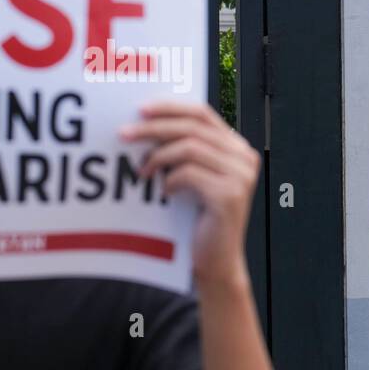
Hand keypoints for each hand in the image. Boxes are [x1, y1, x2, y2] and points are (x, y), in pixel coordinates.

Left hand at [122, 101, 259, 289]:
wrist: (216, 262)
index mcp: (237, 148)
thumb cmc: (198, 219)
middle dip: (154, 128)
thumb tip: (146, 124)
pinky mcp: (229, 195)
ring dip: (158, 156)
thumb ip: (184, 150)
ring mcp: (240, 176)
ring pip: (190, 147)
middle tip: (124, 133)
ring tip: (141, 171)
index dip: (170, 107)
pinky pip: (189, 173)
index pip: (202, 114)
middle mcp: (244, 157)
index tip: (140, 109)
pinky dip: (170, 180)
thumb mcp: (193, 177)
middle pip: (193, 127)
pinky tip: (164, 192)